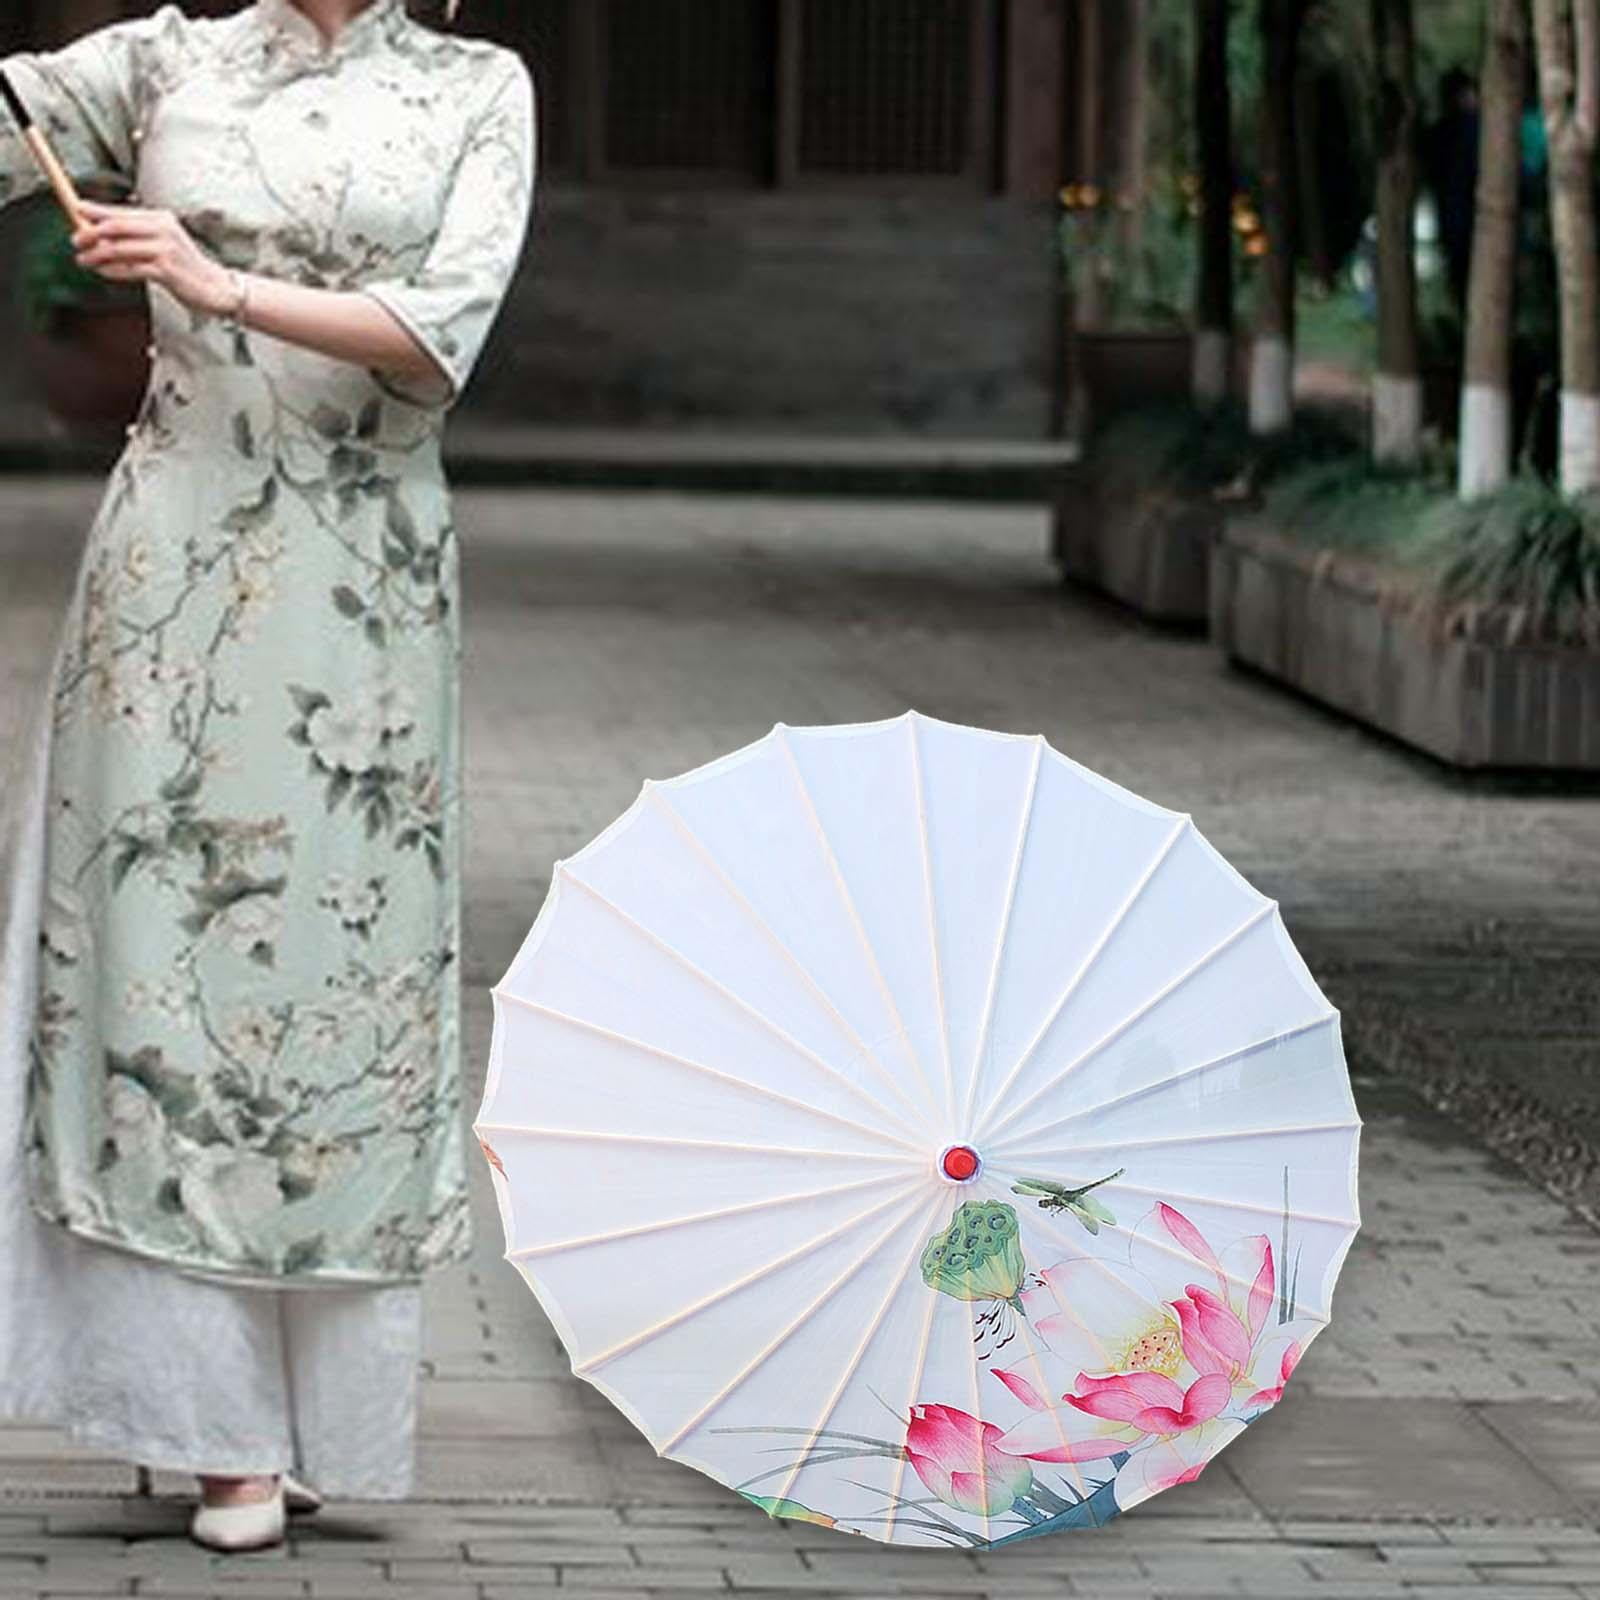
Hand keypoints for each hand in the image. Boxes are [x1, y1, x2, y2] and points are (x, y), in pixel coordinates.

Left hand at [71, 196, 236, 316]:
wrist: (216, 287)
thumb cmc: (186, 266)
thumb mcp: (163, 241)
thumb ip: (136, 234)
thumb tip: (100, 231)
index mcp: (160, 218)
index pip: (121, 211)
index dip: (95, 210)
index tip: (76, 210)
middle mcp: (163, 229)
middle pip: (116, 226)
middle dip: (91, 233)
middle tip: (76, 241)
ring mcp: (165, 249)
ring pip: (119, 248)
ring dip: (97, 255)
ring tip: (85, 260)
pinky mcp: (166, 270)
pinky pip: (131, 268)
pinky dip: (113, 270)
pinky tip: (104, 272)